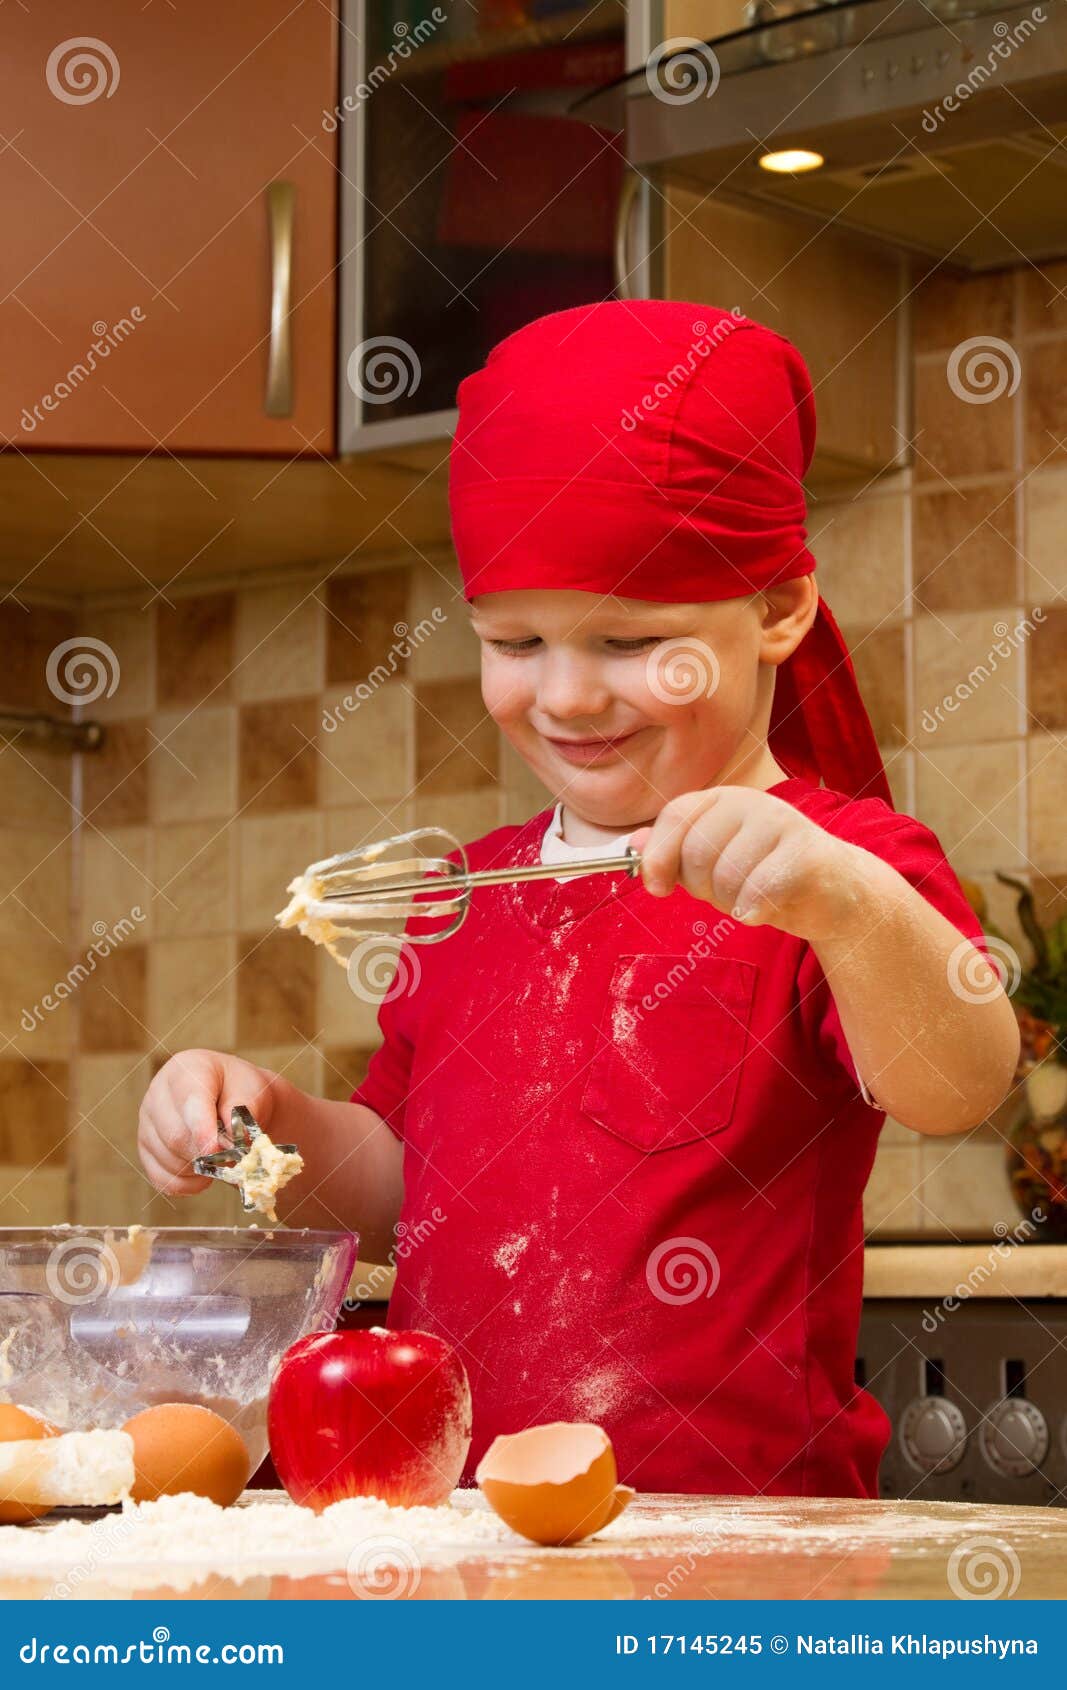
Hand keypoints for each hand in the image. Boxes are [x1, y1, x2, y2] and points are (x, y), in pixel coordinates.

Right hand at [138, 1049, 284, 1196]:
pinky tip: (205, 1174)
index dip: (201, 1128)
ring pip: (168, 1159)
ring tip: (222, 1158)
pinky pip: (162, 1178)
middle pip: (174, 1135)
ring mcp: (147, 1121)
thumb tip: (233, 1140)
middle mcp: (158, 1093)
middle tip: (232, 1158)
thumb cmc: (243, 1092)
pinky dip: (188, 1184)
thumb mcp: (252, 1092)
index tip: (214, 1150)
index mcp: (186, 1068)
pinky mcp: (146, 1149)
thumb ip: (243, 1113)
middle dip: (206, 1154)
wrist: (235, 1101)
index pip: (189, 1100)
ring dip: (200, 1168)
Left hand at [630, 787, 856, 939]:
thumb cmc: (768, 875)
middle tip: (727, 893)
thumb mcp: (716, 861)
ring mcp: (782, 823)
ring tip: (751, 898)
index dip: (658, 855)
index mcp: (724, 799)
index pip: (676, 815)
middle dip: (703, 888)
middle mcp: (751, 802)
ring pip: (725, 876)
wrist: (836, 892)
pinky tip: (762, 909)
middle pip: (696, 852)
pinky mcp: (806, 853)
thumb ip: (676, 851)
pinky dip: (752, 910)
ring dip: (730, 903)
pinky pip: (757, 889)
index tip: (658, 888)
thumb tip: (633, 844)